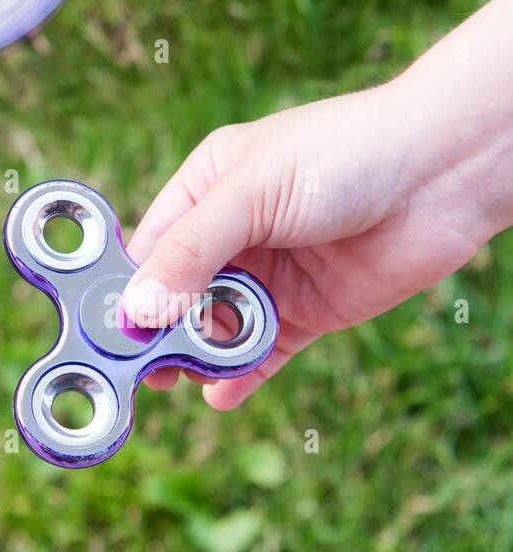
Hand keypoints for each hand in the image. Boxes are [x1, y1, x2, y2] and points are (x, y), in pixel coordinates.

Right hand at [119, 78, 504, 408]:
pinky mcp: (309, 310)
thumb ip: (190, 253)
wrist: (442, 173)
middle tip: (144, 366)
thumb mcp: (249, 195)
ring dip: (200, 353)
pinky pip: (263, 351)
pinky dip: (240, 375)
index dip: (128, 287)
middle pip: (177, 292)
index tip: (110, 328)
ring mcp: (271, 273)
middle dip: (160, 329)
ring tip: (186, 377)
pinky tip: (219, 395)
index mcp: (205, 188)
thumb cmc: (339, 156)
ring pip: (218, 325)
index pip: (150, 246)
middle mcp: (232, 233)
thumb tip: (135, 309)